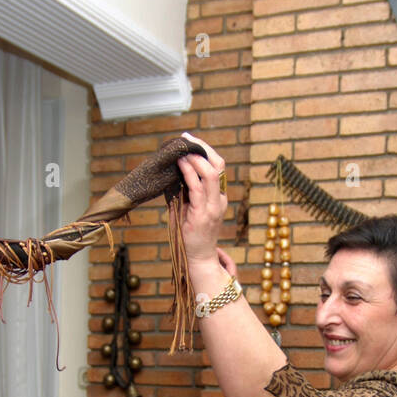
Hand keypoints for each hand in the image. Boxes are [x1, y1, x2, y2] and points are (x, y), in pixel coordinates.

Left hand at [175, 133, 228, 263]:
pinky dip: (188, 173)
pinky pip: (197, 188)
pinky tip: (180, 164)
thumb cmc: (192, 233)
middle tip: (186, 138)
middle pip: (218, 164)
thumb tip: (176, 170)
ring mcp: (212, 207)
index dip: (206, 150)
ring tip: (181, 150)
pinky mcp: (202, 215)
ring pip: (210, 173)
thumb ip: (189, 191)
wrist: (197, 258)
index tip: (191, 141)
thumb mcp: (191, 207)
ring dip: (194, 158)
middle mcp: (220, 199)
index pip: (219, 166)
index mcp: (219, 196)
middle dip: (202, 148)